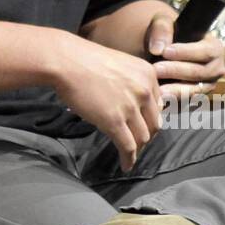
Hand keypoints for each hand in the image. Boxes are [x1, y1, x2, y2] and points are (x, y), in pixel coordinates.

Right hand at [51, 31, 163, 172]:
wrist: (66, 61)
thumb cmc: (84, 59)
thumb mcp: (119, 64)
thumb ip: (131, 82)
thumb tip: (131, 102)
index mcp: (147, 75)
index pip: (158, 105)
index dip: (150, 118)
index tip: (142, 125)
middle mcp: (144, 91)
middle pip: (154, 123)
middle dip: (146, 135)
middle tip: (137, 141)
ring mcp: (130, 107)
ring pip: (142, 137)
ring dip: (137, 148)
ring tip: (129, 154)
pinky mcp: (114, 121)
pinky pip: (128, 146)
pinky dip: (128, 159)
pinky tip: (126, 165)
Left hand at [143, 10, 224, 101]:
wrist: (161, 51)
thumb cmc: (167, 33)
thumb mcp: (164, 22)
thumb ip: (162, 29)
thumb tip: (157, 49)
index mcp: (215, 48)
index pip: (206, 51)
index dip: (187, 52)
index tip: (166, 52)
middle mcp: (215, 69)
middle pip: (200, 73)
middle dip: (177, 71)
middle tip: (155, 68)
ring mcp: (206, 86)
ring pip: (195, 91)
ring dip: (175, 89)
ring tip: (155, 85)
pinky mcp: (195, 99)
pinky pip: (186, 103)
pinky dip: (172, 101)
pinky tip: (157, 97)